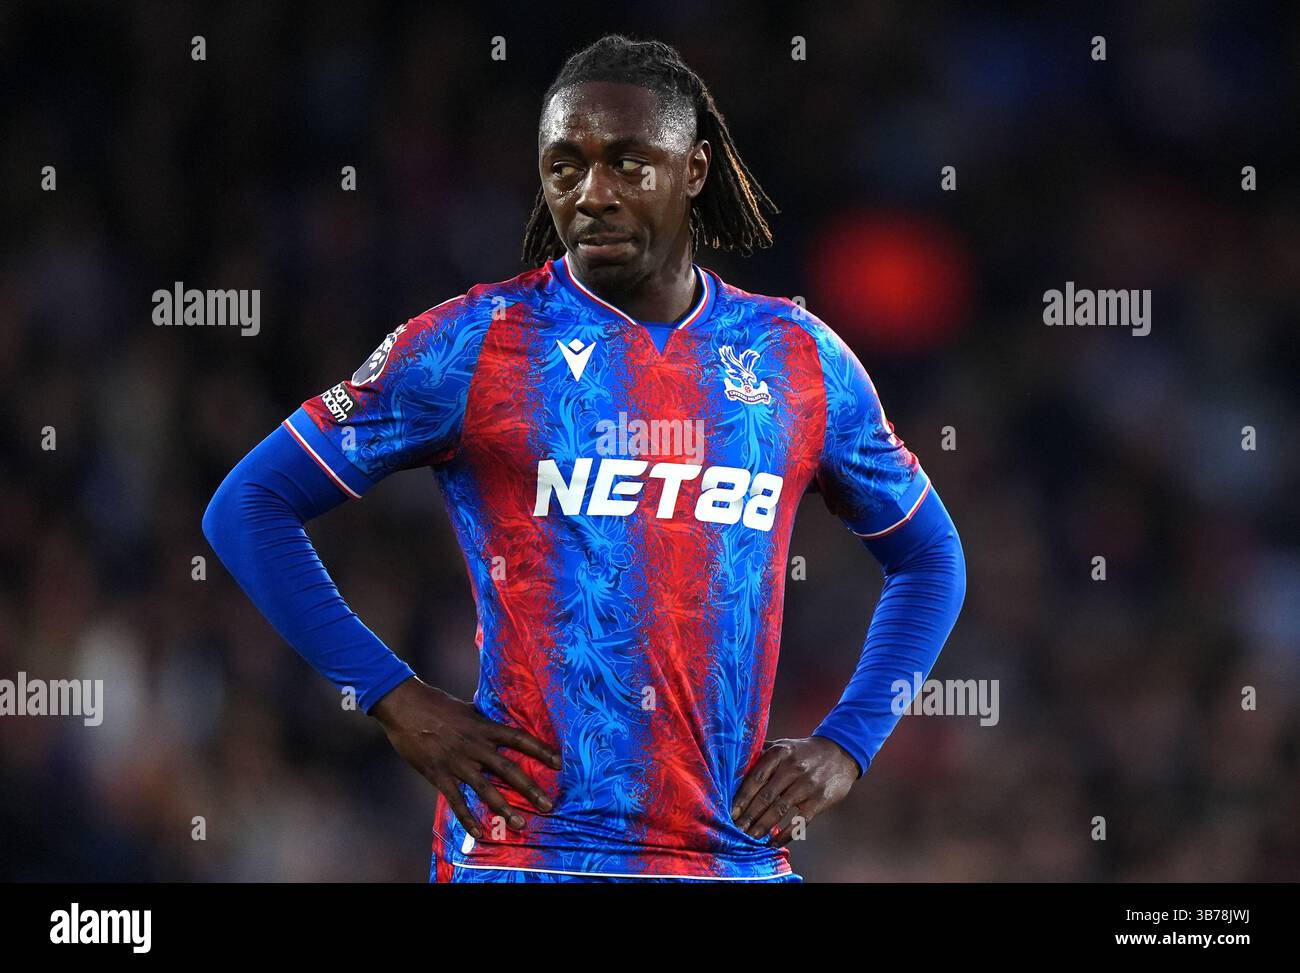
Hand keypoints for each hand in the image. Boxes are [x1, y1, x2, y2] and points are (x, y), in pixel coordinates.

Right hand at [370, 677, 561, 838]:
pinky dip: (468, 818)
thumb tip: (496, 719)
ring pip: (486, 789)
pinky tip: (479, 832)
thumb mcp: (466, 710)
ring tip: (521, 824)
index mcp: (484, 727)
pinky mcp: (439, 774)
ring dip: (505, 808)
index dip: (540, 750)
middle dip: (530, 789)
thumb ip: (482, 720)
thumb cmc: (435, 705)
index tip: (559, 762)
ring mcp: (458, 762)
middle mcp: (475, 746)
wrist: (405, 706)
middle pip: (509, 769)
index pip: (519, 739)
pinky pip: (457, 800)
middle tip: (548, 805)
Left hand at [731, 736, 858, 845]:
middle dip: (748, 816)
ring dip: (763, 826)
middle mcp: (793, 768)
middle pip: (765, 796)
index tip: (730, 811)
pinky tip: (774, 842)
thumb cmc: (804, 752)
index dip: (742, 797)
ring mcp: (807, 784)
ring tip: (750, 838)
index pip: (756, 777)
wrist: (841, 752)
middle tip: (736, 829)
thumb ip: (761, 753)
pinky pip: (800, 821)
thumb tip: (734, 766)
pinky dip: (786, 834)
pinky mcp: (820, 799)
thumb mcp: (783, 745)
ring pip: (780, 810)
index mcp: (780, 753)